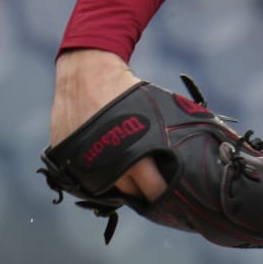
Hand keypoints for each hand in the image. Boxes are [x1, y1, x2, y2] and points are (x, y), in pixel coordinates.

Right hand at [52, 49, 167, 200]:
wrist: (87, 71)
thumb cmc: (128, 89)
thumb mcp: (157, 109)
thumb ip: (171, 132)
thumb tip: (198, 148)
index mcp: (133, 153)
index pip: (152, 188)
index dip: (162, 191)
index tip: (170, 191)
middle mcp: (106, 163)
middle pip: (129, 192)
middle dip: (143, 190)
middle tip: (153, 185)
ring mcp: (82, 162)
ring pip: (106, 187)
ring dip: (120, 183)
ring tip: (133, 176)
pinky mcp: (64, 157)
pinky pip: (85, 177)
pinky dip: (98, 175)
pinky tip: (110, 166)